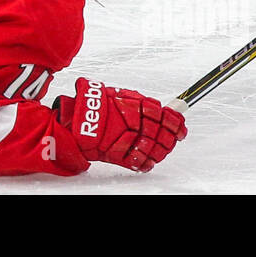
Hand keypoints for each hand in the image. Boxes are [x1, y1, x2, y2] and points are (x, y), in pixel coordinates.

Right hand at [54, 78, 186, 170]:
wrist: (75, 122)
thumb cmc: (93, 105)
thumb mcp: (116, 94)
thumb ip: (135, 100)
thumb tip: (159, 107)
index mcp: (135, 106)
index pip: (163, 114)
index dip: (175, 120)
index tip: (180, 124)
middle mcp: (135, 124)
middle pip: (163, 132)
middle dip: (170, 136)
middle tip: (175, 137)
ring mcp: (130, 142)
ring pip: (155, 148)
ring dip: (161, 149)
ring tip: (162, 148)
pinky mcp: (122, 157)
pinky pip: (141, 162)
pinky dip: (147, 162)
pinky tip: (149, 161)